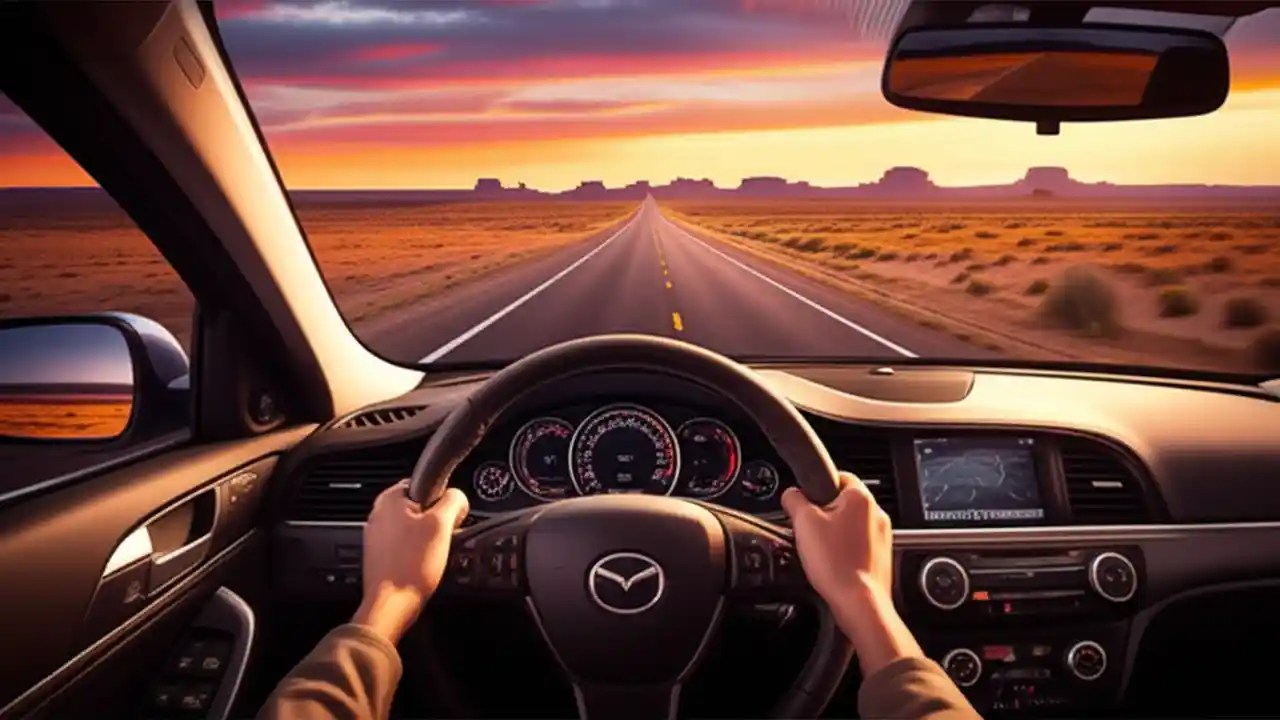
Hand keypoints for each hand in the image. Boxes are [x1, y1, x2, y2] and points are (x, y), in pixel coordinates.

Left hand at [352, 482, 468, 644]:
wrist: (392, 604)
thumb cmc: (411, 566)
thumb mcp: (442, 524)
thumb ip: (454, 500)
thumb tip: (458, 496)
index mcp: (389, 498)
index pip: (426, 483)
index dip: (443, 500)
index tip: (448, 518)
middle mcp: (378, 513)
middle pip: (421, 507)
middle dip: (436, 521)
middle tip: (442, 538)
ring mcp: (376, 536)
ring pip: (414, 527)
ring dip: (427, 539)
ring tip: (431, 555)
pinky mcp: (380, 556)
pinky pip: (406, 546)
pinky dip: (416, 553)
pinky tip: (421, 565)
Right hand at [781, 471, 892, 606]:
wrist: (858, 602)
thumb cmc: (836, 564)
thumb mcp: (804, 523)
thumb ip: (794, 499)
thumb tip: (791, 493)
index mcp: (860, 497)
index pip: (837, 475)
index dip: (815, 488)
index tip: (805, 503)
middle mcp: (877, 513)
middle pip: (841, 502)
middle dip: (823, 514)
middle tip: (808, 530)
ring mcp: (882, 535)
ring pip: (849, 524)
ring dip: (833, 533)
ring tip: (821, 550)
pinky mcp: (881, 555)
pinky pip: (857, 544)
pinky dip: (844, 550)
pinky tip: (832, 563)